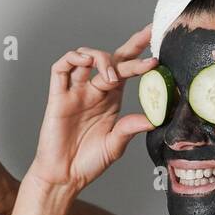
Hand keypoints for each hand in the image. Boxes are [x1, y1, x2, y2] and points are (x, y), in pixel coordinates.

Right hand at [25, 26, 157, 193]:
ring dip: (101, 58)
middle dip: (131, 45)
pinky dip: (72, 58)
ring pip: (86, 58)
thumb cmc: (88, 163)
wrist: (64, 177)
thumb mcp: (115, 146)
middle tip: (147, 38)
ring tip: (112, 77)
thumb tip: (153, 117)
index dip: (140, 55)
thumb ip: (130, 128)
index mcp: (111, 99)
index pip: (127, 69)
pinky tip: (85, 62)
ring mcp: (75, 92)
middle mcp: (94, 91)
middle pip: (111, 58)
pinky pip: (61, 68)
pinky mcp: (58, 97)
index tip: (157, 50)